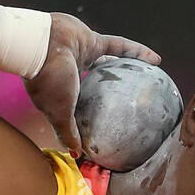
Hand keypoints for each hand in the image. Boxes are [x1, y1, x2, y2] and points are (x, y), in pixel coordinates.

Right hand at [24, 12, 160, 158]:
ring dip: (128, 70)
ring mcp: (82, 56)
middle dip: (111, 94)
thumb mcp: (59, 114)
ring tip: (147, 81)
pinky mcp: (92, 40)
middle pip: (96, 87)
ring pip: (110, 65)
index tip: (106, 129)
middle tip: (131, 105)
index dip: (91, 117)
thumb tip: (77, 155)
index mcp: (61, 94)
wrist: (39, 43)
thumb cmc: (48, 81)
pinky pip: (119, 46)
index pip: (78, 109)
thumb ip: (68, 133)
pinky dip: (136, 52)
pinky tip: (156, 61)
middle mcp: (71, 75)